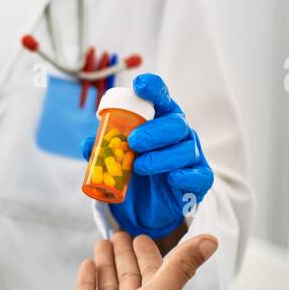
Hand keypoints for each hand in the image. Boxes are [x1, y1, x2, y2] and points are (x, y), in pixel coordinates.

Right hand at [48, 231, 216, 289]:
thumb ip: (179, 268)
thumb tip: (209, 240)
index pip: (155, 273)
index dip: (150, 254)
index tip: (143, 235)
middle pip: (131, 278)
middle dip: (127, 255)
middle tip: (120, 234)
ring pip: (109, 286)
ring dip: (107, 264)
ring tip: (102, 244)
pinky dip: (88, 282)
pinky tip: (87, 268)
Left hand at [81, 74, 213, 238]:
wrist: (151, 205)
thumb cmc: (136, 171)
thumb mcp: (117, 158)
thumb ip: (103, 149)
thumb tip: (88, 145)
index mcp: (160, 120)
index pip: (161, 98)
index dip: (153, 89)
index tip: (139, 85)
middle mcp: (179, 133)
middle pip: (176, 123)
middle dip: (154, 131)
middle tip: (133, 141)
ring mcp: (192, 155)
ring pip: (185, 150)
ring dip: (162, 157)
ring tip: (139, 166)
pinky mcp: (200, 179)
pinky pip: (200, 175)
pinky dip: (186, 176)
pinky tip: (172, 178)